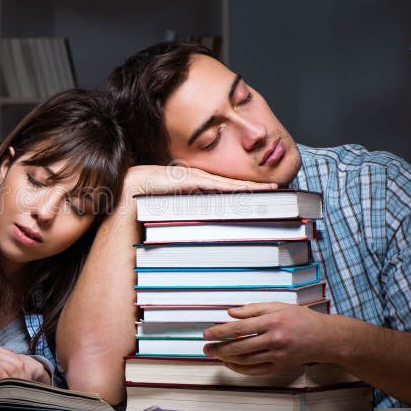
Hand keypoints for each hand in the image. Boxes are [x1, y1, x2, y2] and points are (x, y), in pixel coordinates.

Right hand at [0, 341, 50, 386]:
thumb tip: (2, 380)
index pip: (14, 358)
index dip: (23, 372)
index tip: (26, 383)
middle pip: (16, 361)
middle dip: (23, 377)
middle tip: (24, 390)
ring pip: (11, 365)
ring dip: (16, 380)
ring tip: (17, 391)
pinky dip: (5, 380)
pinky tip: (4, 387)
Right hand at [122, 164, 276, 200]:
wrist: (132, 186)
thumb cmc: (149, 198)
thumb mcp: (174, 207)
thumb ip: (189, 212)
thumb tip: (203, 231)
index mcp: (198, 185)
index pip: (228, 189)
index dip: (247, 192)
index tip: (265, 196)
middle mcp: (201, 180)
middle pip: (234, 186)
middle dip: (256, 190)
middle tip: (278, 192)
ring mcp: (197, 179)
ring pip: (231, 185)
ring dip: (251, 189)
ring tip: (273, 191)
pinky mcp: (192, 180)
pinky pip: (218, 186)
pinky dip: (234, 189)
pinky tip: (248, 191)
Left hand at [201, 303, 335, 374]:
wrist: (325, 338)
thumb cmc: (301, 319)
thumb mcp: (278, 306)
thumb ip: (253, 309)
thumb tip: (231, 313)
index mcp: (272, 321)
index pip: (239, 327)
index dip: (220, 331)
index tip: (207, 333)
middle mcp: (274, 339)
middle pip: (240, 346)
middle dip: (219, 348)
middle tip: (205, 348)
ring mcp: (277, 355)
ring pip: (246, 360)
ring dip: (227, 358)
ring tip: (215, 354)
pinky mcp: (280, 367)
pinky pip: (256, 371)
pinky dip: (241, 369)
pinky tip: (230, 364)